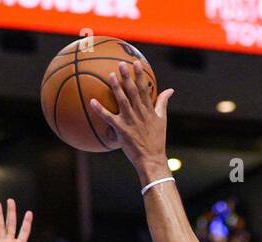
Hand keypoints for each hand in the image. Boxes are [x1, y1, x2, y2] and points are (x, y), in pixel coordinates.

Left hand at [88, 61, 174, 180]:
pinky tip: (92, 101)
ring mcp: (130, 121)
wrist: (152, 159)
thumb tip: (170, 90)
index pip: (145, 88)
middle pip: (133, 91)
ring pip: (122, 100)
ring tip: (109, 75)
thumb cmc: (157, 140)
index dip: (140, 75)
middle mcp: (140, 113)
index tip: (136, 63)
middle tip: (121, 64)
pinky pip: (109, 118)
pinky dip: (100, 110)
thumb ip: (163, 103)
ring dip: (115, 87)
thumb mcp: (162, 120)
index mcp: (149, 110)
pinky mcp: (121, 130)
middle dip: (127, 76)